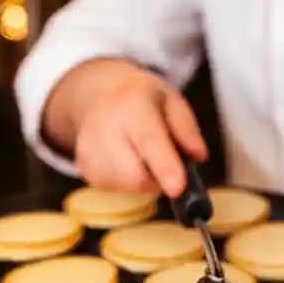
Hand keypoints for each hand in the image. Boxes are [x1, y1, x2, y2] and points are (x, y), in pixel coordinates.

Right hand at [66, 62, 207, 196]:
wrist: (98, 93)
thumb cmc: (142, 99)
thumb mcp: (172, 100)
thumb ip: (187, 128)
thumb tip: (199, 156)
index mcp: (133, 103)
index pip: (149, 140)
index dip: (165, 167)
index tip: (178, 188)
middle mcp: (105, 125)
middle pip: (134, 175)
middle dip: (157, 178)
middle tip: (164, 160)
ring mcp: (89, 148)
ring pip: (125, 186)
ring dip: (142, 180)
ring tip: (142, 154)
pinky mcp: (84, 167)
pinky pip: (114, 188)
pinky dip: (127, 181)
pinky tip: (125, 159)